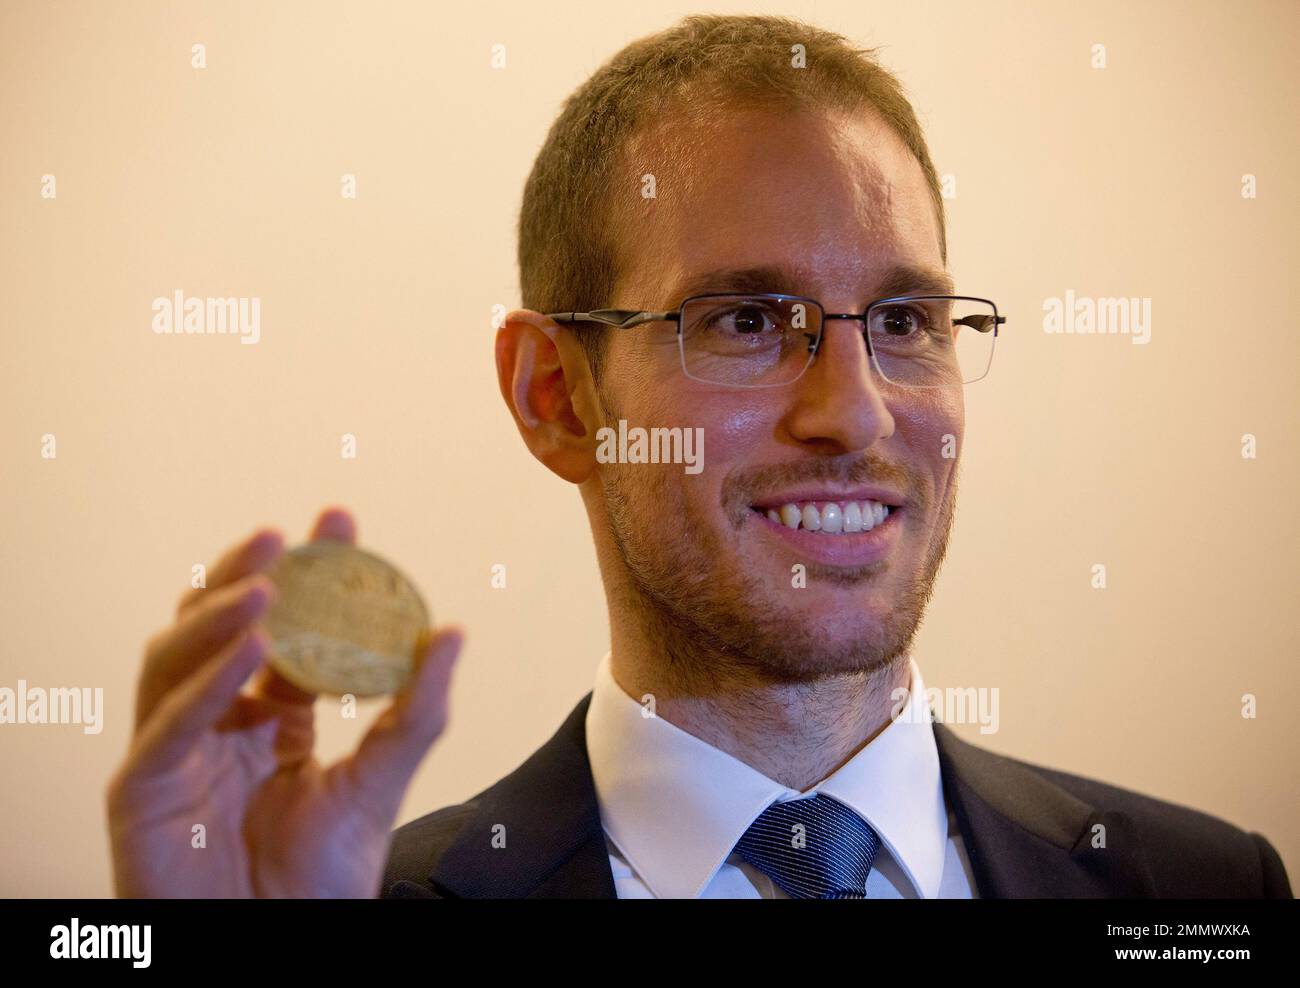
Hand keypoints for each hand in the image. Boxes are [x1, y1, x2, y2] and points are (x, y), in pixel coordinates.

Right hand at [106, 507, 460, 896]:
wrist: (282, 948)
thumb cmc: (320, 881)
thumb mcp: (380, 783)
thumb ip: (415, 711)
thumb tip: (452, 632)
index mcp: (271, 716)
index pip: (284, 628)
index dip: (307, 573)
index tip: (338, 520)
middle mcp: (218, 721)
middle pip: (216, 628)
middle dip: (247, 573)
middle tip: (285, 535)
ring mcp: (176, 750)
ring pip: (175, 660)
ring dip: (217, 617)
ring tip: (268, 584)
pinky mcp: (143, 789)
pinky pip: (168, 725)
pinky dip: (207, 683)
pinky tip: (249, 649)